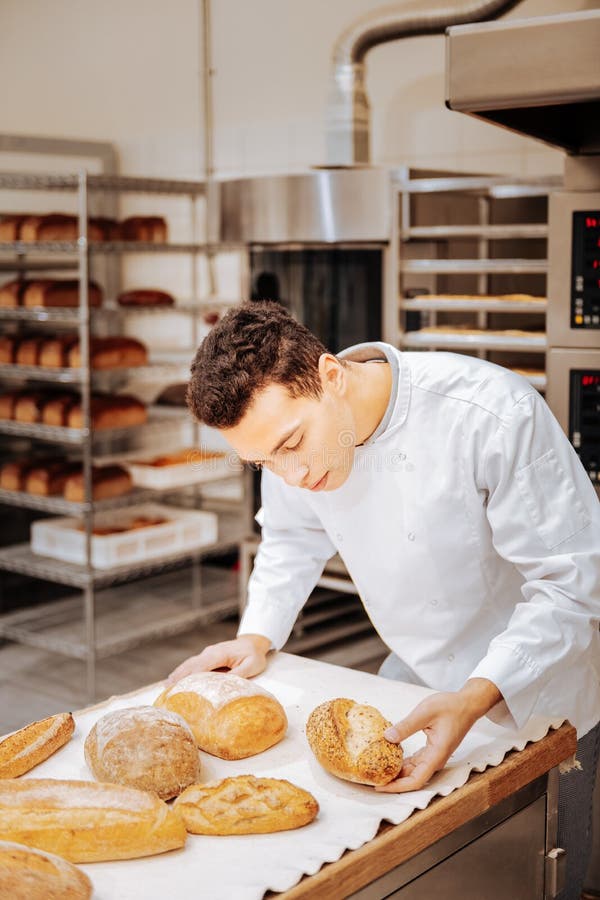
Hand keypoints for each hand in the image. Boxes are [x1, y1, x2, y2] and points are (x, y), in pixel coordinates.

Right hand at [165, 634, 271, 685]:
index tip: (179, 688)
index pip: (201, 666)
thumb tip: (223, 684)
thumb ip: (238, 674)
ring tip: (166, 687)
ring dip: (178, 674)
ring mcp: (208, 653)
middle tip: (166, 691)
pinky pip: (193, 664)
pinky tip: (175, 679)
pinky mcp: (208, 657)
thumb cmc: (254, 655)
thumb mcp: (251, 666)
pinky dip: (183, 671)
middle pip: (191, 665)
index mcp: (219, 654)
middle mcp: (210, 652)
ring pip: (190, 663)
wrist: (254, 642)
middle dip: (179, 677)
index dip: (189, 677)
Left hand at [375, 678, 501, 793]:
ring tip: (378, 772)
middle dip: (393, 782)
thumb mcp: (425, 712)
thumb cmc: (450, 707)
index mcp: (436, 755)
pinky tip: (390, 759)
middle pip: (412, 779)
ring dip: (397, 774)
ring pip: (413, 772)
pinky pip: (416, 763)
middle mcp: (436, 760)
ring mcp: (434, 756)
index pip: (415, 781)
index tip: (380, 786)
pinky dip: (403, 763)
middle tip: (372, 780)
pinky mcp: (432, 750)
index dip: (397, 787)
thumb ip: (406, 726)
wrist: (466, 705)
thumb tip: (387, 737)